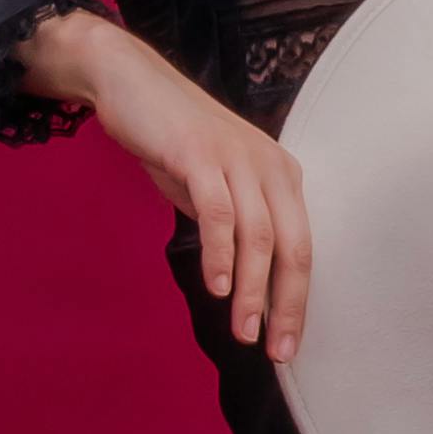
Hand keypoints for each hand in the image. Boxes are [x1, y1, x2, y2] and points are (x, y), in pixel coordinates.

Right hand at [23, 10, 314, 360]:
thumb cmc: (173, 139)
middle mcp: (271, 166)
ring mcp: (238, 158)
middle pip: (292, 247)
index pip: (301, 248)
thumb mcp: (215, 185)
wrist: (131, 83)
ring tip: (244, 330)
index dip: (297, 301)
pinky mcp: (202, 154)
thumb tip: (245, 282)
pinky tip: (214, 286)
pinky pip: (219, 213)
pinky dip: (220, 254)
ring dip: (252, 290)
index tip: (288, 345)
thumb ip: (235, 225)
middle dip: (286, 305)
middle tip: (276, 350)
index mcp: (281, 176)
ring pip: (259, 236)